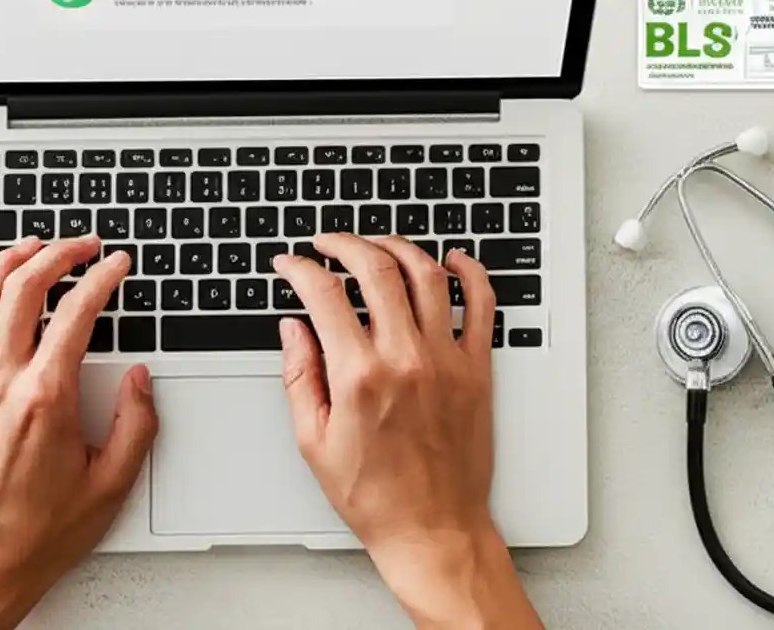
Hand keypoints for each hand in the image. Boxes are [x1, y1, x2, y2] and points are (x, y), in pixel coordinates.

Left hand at [0, 236, 157, 629]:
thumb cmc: (42, 530)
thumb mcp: (113, 483)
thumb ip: (135, 424)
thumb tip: (140, 379)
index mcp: (46, 400)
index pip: (76, 314)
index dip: (102, 279)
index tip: (116, 265)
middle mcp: (2, 386)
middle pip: (23, 291)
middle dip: (58, 255)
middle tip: (83, 246)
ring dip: (6, 263)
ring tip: (32, 247)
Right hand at [274, 234, 541, 629]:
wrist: (432, 529)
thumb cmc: (374, 495)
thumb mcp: (313, 441)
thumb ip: (299, 376)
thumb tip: (293, 328)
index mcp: (359, 377)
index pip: (324, 295)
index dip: (300, 268)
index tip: (291, 264)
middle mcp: (405, 359)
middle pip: (376, 268)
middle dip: (344, 243)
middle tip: (328, 243)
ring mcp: (446, 360)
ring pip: (426, 274)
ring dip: (398, 246)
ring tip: (377, 245)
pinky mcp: (477, 369)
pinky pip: (482, 305)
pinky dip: (470, 272)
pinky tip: (453, 259)